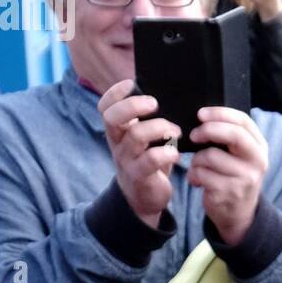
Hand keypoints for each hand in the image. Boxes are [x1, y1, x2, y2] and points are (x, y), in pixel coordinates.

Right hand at [99, 80, 180, 229]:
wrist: (143, 199)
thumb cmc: (147, 162)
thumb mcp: (142, 141)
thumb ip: (146, 121)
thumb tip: (165, 95)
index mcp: (116, 130)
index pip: (105, 106)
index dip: (115, 93)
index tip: (133, 83)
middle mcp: (117, 143)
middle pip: (113, 117)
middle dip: (133, 106)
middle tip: (155, 104)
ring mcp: (126, 160)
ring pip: (135, 136)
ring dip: (158, 128)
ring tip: (176, 131)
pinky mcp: (139, 176)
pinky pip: (150, 161)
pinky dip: (166, 153)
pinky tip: (176, 154)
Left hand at [188, 107, 267, 245]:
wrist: (240, 214)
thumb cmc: (233, 177)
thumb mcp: (240, 155)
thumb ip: (229, 136)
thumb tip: (203, 117)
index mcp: (260, 147)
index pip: (242, 121)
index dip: (219, 113)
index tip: (200, 115)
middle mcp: (258, 162)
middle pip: (233, 134)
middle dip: (207, 131)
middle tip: (194, 136)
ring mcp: (246, 178)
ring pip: (211, 156)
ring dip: (196, 160)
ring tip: (198, 168)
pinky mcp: (230, 192)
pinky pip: (202, 174)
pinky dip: (194, 176)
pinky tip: (198, 182)